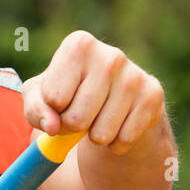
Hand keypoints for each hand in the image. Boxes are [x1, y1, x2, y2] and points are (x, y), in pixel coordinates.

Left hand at [21, 30, 165, 154]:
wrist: (116, 104)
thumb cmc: (70, 97)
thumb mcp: (41, 98)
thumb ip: (36, 110)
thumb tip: (52, 126)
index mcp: (79, 45)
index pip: (53, 99)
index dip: (53, 112)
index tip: (61, 103)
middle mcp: (111, 55)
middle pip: (76, 120)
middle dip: (73, 129)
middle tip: (80, 117)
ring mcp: (135, 76)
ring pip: (101, 135)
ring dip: (95, 138)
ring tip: (100, 119)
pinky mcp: (153, 97)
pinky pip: (123, 141)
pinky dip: (116, 144)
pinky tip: (119, 125)